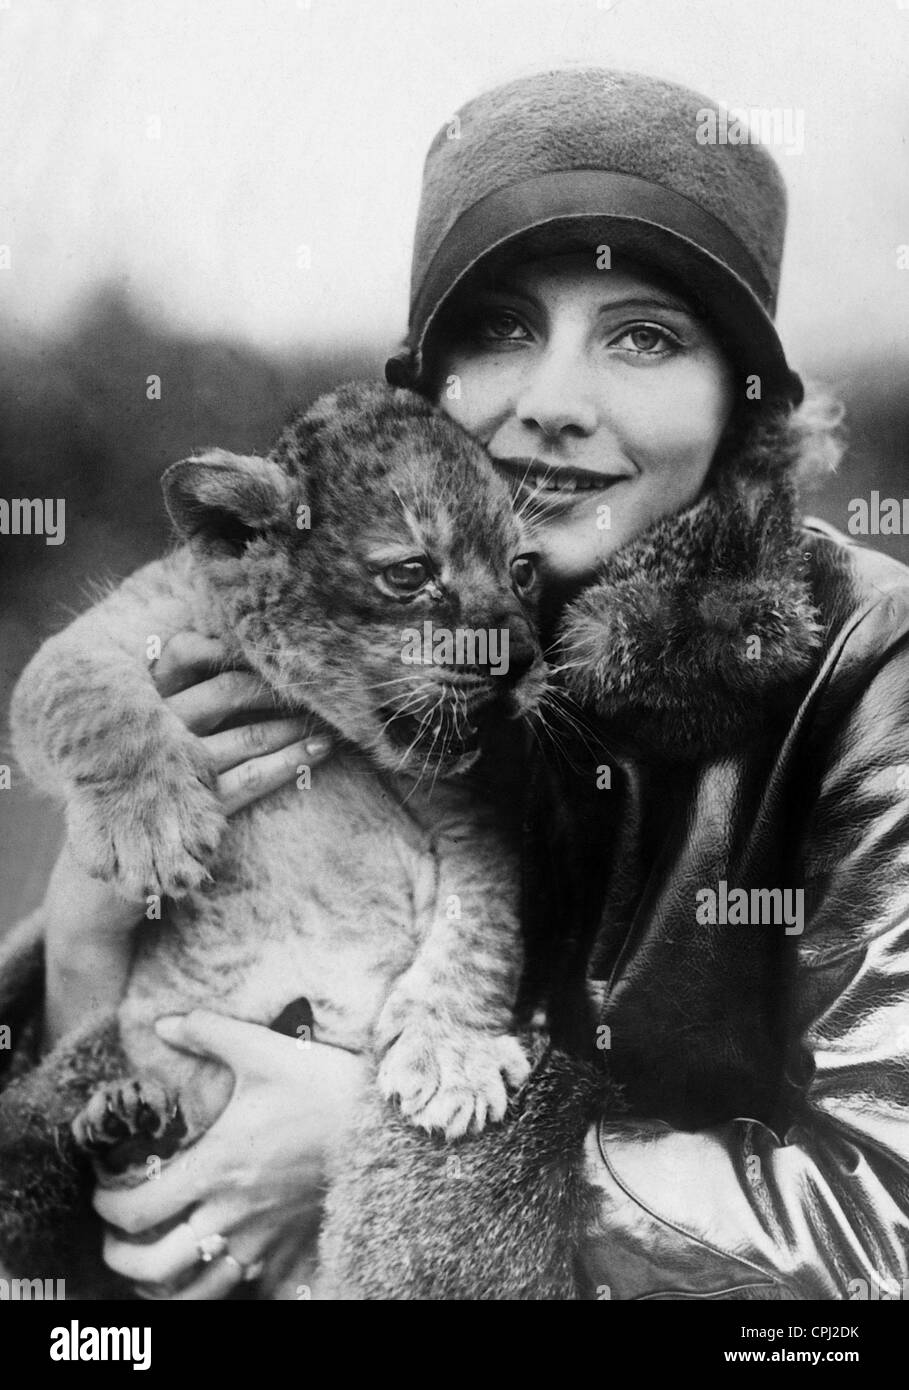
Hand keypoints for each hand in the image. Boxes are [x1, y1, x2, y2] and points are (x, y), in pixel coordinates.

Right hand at [41, 631, 333, 1044]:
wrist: (96, 882)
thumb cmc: (126, 807)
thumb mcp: (137, 753)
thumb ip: (170, 711)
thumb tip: (218, 669)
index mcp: (139, 708)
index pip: (181, 654)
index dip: (225, 647)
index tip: (266, 649)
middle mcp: (155, 732)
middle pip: (225, 690)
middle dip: (274, 687)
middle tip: (311, 684)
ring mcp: (173, 772)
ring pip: (245, 735)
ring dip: (292, 727)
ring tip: (326, 721)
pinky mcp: (192, 811)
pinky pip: (249, 780)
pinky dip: (288, 764)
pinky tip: (315, 755)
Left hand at [93, 1010, 367, 1299]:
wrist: (385, 1124)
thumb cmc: (323, 1085)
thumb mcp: (262, 1049)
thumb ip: (209, 1033)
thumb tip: (164, 1022)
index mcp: (217, 1166)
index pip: (137, 1208)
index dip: (105, 1205)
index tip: (100, 1190)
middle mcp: (232, 1213)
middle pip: (154, 1265)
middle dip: (119, 1257)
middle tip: (114, 1236)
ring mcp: (263, 1238)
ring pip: (195, 1289)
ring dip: (162, 1284)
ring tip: (151, 1265)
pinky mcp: (292, 1248)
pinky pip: (245, 1287)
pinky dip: (217, 1285)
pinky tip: (210, 1265)